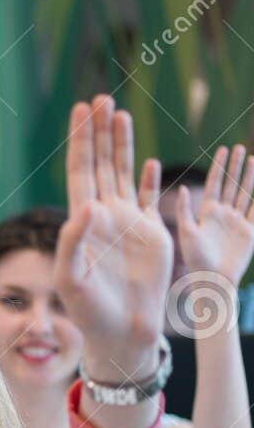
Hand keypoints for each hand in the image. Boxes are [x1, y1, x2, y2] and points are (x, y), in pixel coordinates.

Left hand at [53, 95, 171, 381]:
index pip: (80, 171)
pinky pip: (151, 200)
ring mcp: (128, 223)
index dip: (80, 141)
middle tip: (99, 98)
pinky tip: (147, 161)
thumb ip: (75, 241)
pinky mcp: (152, 235)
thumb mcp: (71, 278)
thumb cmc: (89, 311)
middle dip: (99, 132)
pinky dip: (149, 180)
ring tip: (118, 113)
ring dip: (121, 144)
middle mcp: (104, 217)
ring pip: (124, 173)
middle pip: (101, 163)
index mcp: (82, 222)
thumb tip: (90, 205)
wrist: (122, 331)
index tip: (81, 111)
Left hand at [176, 144, 253, 289]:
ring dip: (249, 176)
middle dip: (234, 166)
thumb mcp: (186, 233)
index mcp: (206, 213)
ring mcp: (237, 221)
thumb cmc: (195, 260)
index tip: (222, 149)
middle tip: (238, 147)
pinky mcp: (249, 231)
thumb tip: (181, 187)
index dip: (218, 167)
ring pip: (244, 193)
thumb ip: (185, 211)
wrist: (214, 280)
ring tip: (252, 158)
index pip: (214, 183)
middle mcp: (222, 214)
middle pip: (230, 184)